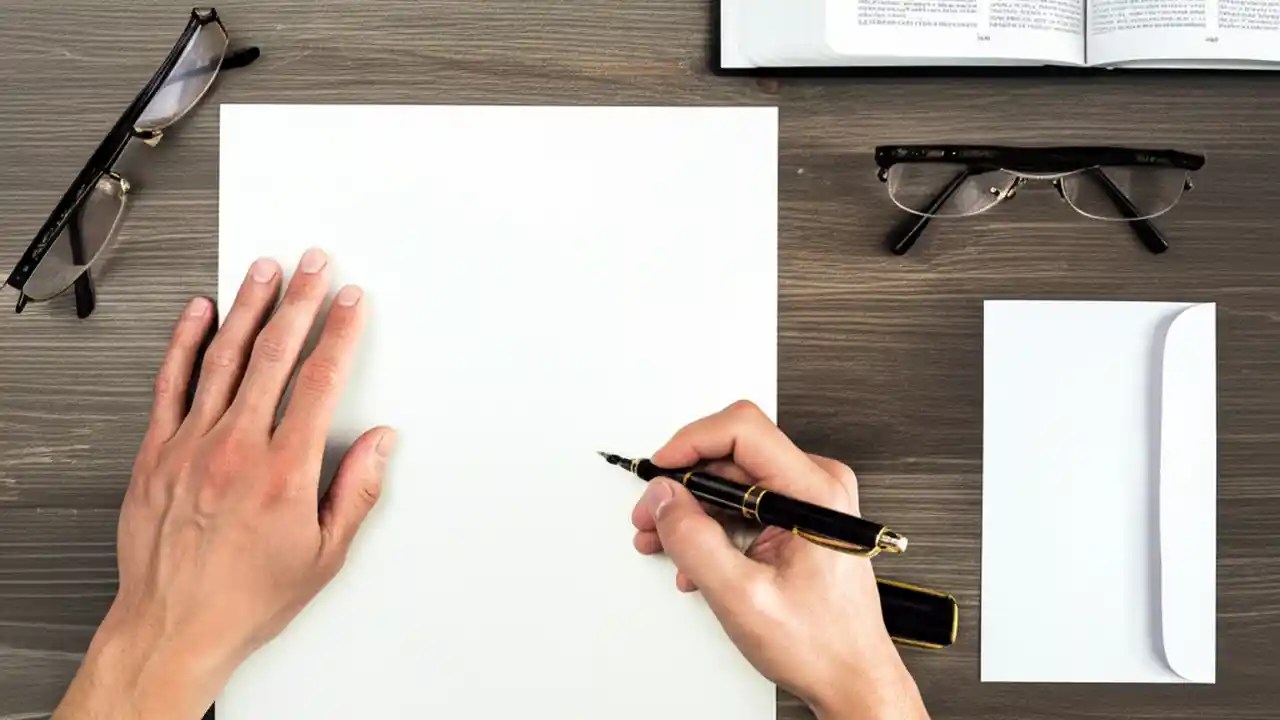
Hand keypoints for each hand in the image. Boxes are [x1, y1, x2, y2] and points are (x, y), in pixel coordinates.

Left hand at [55, 249, 393, 719]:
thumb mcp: (326, 554)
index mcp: (283, 472)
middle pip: (273, 355)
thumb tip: (380, 444)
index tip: (351, 303)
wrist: (174, 626)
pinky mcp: (156, 453)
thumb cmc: (247, 596)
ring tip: (265, 271)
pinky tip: (199, 313)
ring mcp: (190, 446)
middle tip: (314, 266)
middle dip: (300, 302)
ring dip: (249, 308)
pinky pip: (171, 384)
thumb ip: (357, 492)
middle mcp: (235, 449)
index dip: (340, 333)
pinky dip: (184, 343)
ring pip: (223, 359)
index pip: (320, 382)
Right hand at [631, 401, 927, 719]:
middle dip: (683, 485)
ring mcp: (810, 501)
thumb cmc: (822, 644)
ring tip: (663, 541)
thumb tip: (665, 499)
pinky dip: (713, 526)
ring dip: (693, 509)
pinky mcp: (800, 518)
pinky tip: (695, 560)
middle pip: (732, 455)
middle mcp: (818, 487)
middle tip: (651, 515)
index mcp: (815, 493)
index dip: (691, 442)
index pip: (743, 430)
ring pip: (734, 481)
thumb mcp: (742, 596)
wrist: (852, 677)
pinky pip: (745, 504)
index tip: (660, 469)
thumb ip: (695, 541)